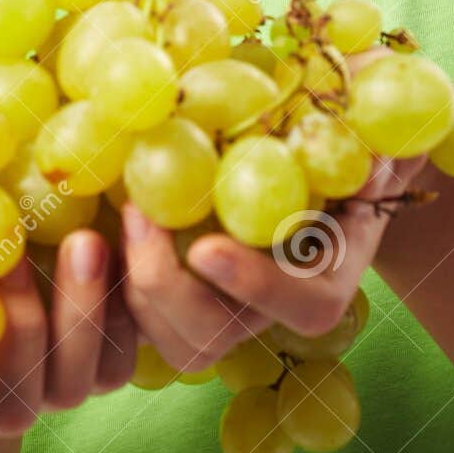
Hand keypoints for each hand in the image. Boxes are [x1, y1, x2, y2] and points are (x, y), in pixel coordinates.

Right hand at [0, 166, 137, 443]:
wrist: (4, 222)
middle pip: (14, 401)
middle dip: (22, 329)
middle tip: (18, 255)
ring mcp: (53, 383)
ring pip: (79, 379)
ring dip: (84, 311)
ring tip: (85, 237)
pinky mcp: (107, 355)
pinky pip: (129, 350)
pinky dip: (132, 298)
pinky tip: (128, 227)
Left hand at [120, 47, 431, 370]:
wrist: (315, 142)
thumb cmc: (346, 122)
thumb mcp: (366, 116)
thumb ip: (363, 131)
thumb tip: (365, 142)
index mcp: (330, 272)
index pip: (302, 305)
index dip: (254, 285)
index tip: (205, 247)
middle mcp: (272, 305)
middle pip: (211, 336)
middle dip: (162, 283)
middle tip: (137, 207)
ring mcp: (222, 306)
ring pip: (164, 336)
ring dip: (125, 281)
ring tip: (114, 203)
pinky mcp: (179, 291)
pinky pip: (133, 313)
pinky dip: (105, 277)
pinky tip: (87, 220)